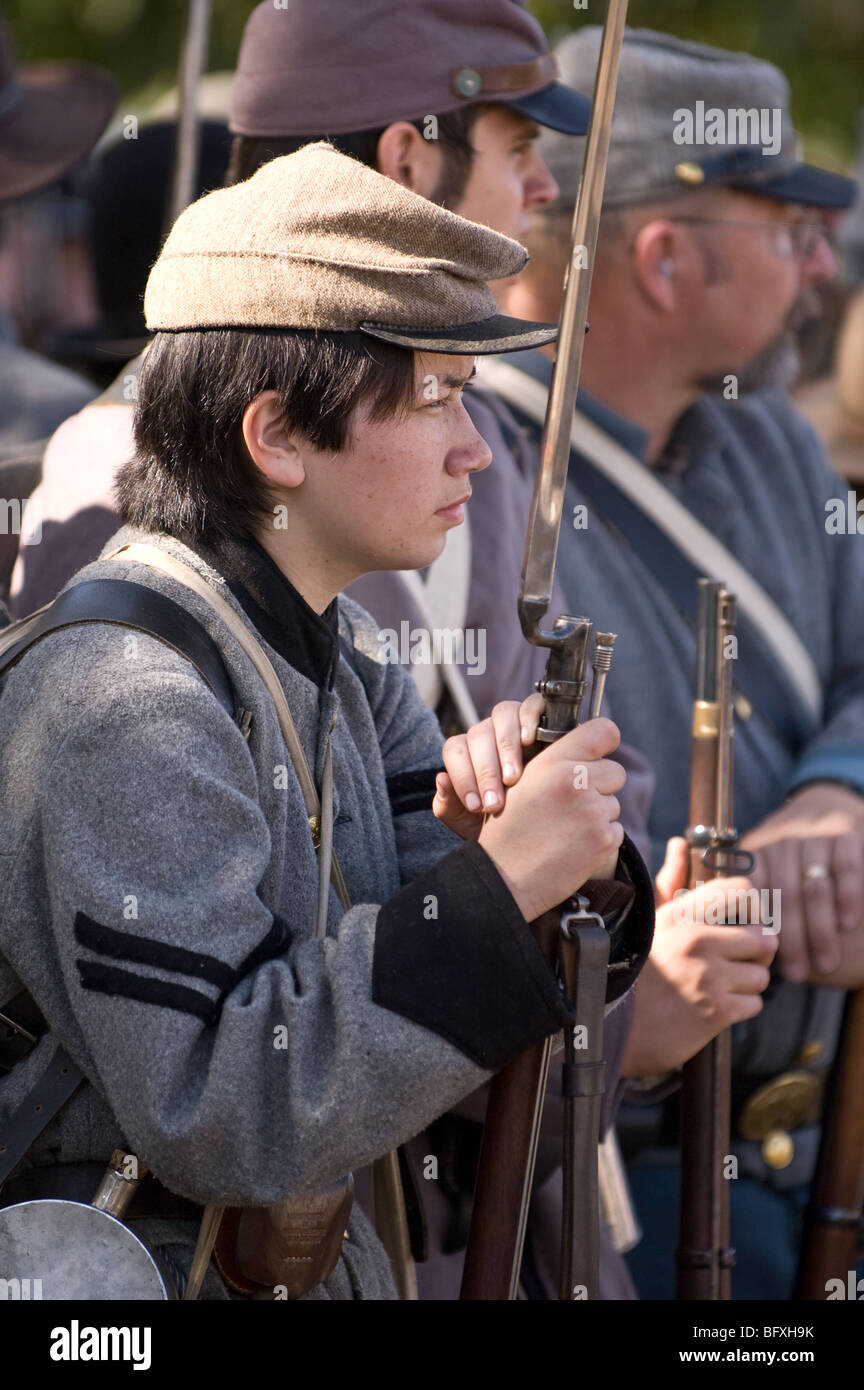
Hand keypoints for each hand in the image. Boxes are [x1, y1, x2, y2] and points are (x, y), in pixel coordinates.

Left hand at [432, 693, 544, 840]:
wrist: (544, 824)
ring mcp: (514, 721)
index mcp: (467, 752)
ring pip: (502, 715)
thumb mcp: (471, 822)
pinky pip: (532, 704)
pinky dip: (529, 718)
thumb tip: (441, 778)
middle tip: (495, 804)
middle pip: (478, 735)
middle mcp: (489, 732)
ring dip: (506, 747)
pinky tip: (530, 741)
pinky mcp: (542, 715)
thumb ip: (448, 805)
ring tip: (513, 778)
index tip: (476, 807)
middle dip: (485, 772)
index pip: (454, 750)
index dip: (462, 777)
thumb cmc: (504, 821)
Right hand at [476, 717, 624, 921]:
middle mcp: (576, 781)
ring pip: (614, 804)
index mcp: (553, 762)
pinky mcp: (604, 839)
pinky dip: (600, 839)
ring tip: (566, 830)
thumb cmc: (510, 829)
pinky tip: (574, 846)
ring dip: (597, 815)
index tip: (599, 752)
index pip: (604, 731)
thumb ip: (557, 764)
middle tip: (574, 804)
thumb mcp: (523, 782)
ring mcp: (593, 811)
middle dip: (601, 786)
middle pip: (615, 771)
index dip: (605, 741)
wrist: (504, 877)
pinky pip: (616, 830)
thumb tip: (591, 754)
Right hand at [621, 857, 777, 1076]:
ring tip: (723, 984)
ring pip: (762, 974)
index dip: (751, 907)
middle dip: (755, 952)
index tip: (743, 921)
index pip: (742, 890)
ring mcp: (708, 977)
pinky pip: (755, 1003)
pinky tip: (718, 1005)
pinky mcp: (717, 1011)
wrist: (619, 1026)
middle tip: (736, 959)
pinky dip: (741, 1006)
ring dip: (747, 982)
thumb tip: (681, 843)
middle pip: (764, 937)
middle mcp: (697, 940)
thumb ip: (670, 881)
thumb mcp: (651, 921)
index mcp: (680, 914)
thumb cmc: (638, 968)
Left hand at [740, 783, 863, 981]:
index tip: (763, 962)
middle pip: (784, 897)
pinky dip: (848, 898)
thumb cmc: (790, 850)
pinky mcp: (845, 833)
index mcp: (755, 851)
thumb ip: (745, 890)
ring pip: (815, 888)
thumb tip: (725, 935)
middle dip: (792, 940)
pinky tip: (848, 925)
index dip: (758, 930)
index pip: (753, 893)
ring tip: (826, 964)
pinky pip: (846, 870)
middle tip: (799, 974)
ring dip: (821, 930)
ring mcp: (814, 836)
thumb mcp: (763, 860)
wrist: (827, 801)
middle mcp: (781, 841)